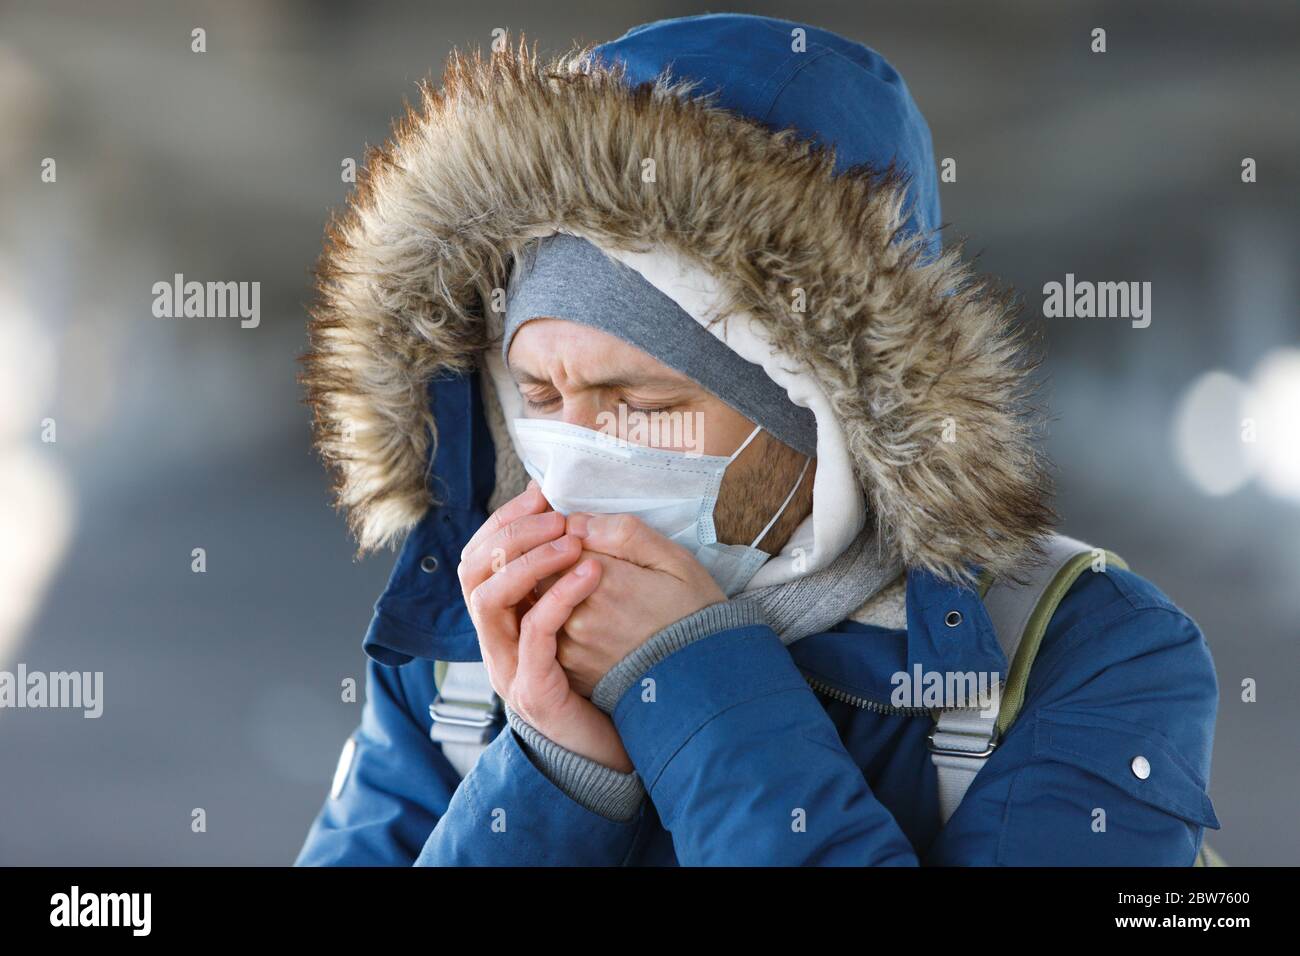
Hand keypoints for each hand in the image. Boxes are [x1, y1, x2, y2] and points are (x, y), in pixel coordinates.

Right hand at [456, 481, 632, 771]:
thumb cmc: (607, 677)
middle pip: (472, 571)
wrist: (617, 750)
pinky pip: (533, 634)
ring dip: (528, 561)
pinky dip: (558, 596)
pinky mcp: (533, 690)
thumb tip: (570, 521)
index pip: (481, 556)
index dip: (504, 520)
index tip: (540, 492)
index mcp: (504, 620)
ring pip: (489, 599)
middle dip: (511, 533)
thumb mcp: (583, 618)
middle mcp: (496, 642)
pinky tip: (590, 572)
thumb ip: (566, 578)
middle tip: (555, 514)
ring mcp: (508, 667)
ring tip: (571, 538)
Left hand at [555, 513, 726, 697]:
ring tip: (601, 598)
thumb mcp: (673, 560)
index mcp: (602, 581)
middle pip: (546, 572)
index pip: (561, 541)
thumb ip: (623, 533)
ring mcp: (571, 646)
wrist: (702, 680)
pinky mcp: (570, 670)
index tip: (592, 539)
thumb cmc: (692, 613)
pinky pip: (551, 634)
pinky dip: (563, 623)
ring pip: (544, 603)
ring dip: (560, 593)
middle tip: (593, 566)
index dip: (574, 535)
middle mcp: (578, 615)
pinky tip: (595, 623)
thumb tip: (577, 522)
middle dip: (561, 563)